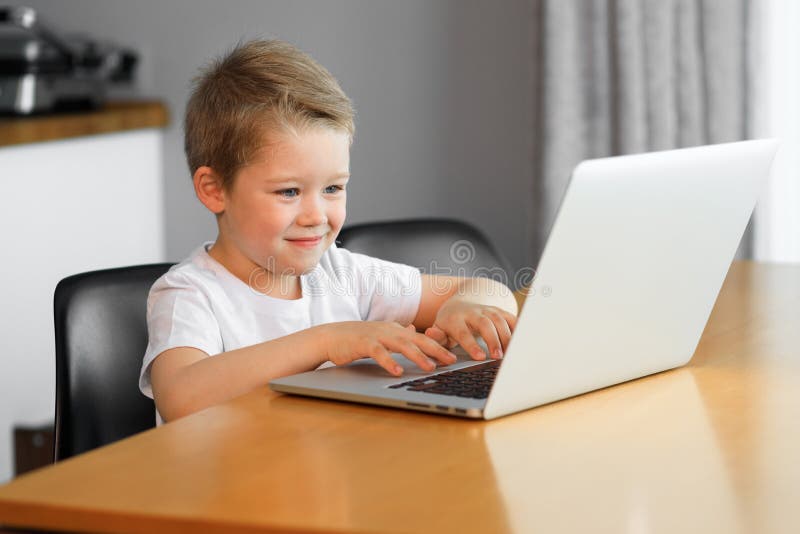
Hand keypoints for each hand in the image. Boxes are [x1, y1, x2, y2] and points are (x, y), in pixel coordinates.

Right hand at [323, 321, 458, 375]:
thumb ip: (399, 334)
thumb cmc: (357, 339)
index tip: (454, 357)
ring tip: (430, 367)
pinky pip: (379, 353)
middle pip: (417, 339)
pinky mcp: (363, 343)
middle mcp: (389, 330)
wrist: (331, 337)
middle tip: (451, 361)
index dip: (438, 347)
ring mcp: (377, 335)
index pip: (422, 338)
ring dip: (417, 356)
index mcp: (395, 330)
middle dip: (436, 350)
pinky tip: (397, 371)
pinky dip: (389, 362)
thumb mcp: (381, 334)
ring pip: (401, 345)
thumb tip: (414, 330)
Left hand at [424, 301, 516, 360]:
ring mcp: (487, 310)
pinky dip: (518, 329)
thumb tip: (429, 334)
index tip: (480, 357)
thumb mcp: (439, 329)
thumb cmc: (449, 323)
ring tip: (511, 354)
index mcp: (455, 319)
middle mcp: (473, 312)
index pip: (463, 332)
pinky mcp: (499, 310)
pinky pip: (510, 318)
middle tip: (498, 357)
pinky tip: (522, 343)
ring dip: (506, 337)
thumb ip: (436, 336)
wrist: (461, 304)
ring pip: (499, 320)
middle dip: (493, 340)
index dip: (472, 344)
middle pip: (485, 324)